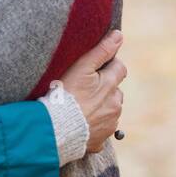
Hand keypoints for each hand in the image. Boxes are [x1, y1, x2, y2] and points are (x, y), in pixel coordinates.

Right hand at [60, 30, 126, 152]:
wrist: (55, 129)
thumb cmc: (65, 95)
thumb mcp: (81, 67)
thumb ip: (102, 51)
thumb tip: (119, 35)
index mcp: (112, 86)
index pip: (120, 68)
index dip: (108, 66)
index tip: (93, 70)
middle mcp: (115, 106)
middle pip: (115, 91)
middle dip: (105, 89)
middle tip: (83, 90)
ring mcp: (109, 125)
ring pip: (110, 111)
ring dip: (100, 108)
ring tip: (79, 107)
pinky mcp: (100, 141)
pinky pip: (101, 130)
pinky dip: (93, 126)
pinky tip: (78, 123)